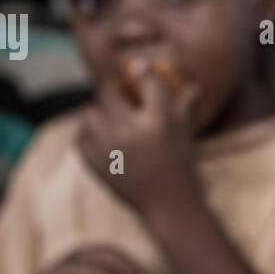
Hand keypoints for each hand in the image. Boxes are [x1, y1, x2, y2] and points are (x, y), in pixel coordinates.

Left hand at [78, 58, 203, 215]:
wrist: (169, 206)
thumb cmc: (182, 167)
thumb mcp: (185, 135)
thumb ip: (184, 106)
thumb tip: (193, 84)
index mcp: (158, 123)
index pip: (146, 81)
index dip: (142, 70)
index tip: (139, 67)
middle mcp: (131, 133)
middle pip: (108, 91)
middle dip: (115, 89)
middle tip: (121, 94)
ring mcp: (109, 149)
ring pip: (89, 111)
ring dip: (99, 111)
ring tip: (111, 118)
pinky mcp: (95, 164)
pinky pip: (81, 136)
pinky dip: (89, 134)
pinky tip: (103, 138)